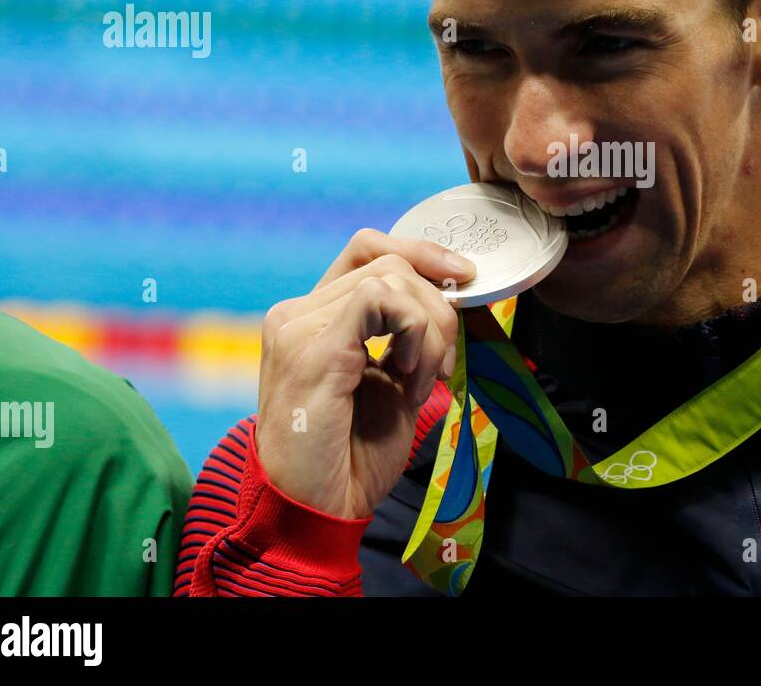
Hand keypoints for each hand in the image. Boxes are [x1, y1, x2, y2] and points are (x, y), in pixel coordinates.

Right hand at [254, 229, 474, 518]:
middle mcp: (297, 315)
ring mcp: (298, 328)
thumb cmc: (351, 458)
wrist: (317, 510)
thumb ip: (406, 337)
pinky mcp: (312, 348)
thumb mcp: (390, 382)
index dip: (419, 252)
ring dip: (429, 328)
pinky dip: (415, 333)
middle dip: (437, 307)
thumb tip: (451, 295)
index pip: (368, 250)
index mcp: (313, 319)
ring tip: (420, 380)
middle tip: (442, 365)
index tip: (463, 276)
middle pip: (389, 262)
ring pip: (391, 277)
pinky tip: (409, 378)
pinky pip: (381, 300)